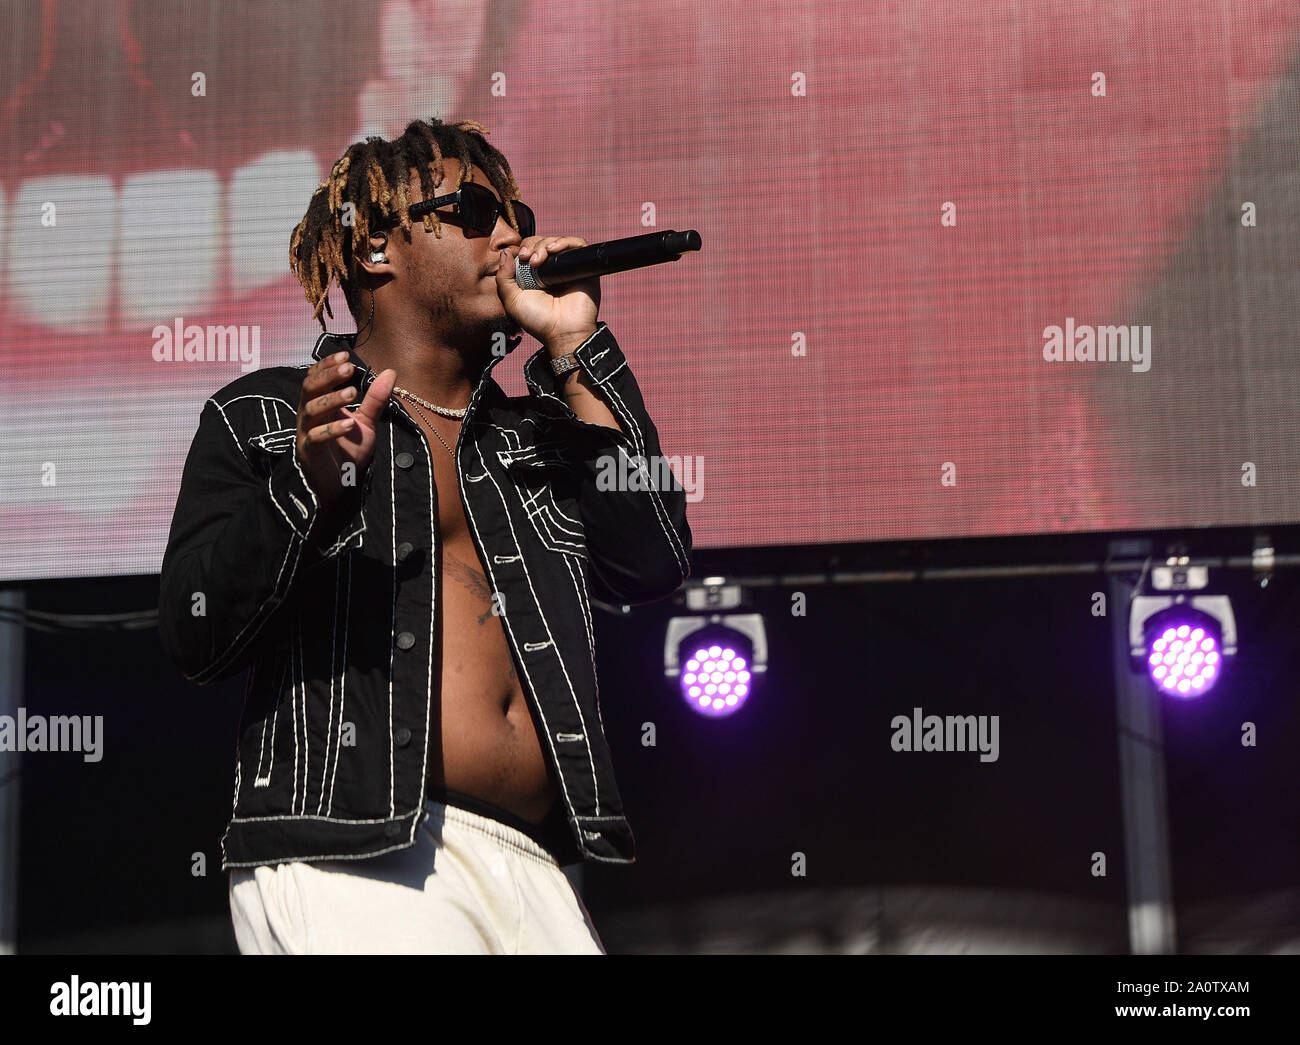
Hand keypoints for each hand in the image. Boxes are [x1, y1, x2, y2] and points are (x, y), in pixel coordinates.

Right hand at [296, 352, 395, 509]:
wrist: (340, 483)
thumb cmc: (348, 450)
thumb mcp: (366, 422)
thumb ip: (375, 399)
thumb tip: (390, 372)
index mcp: (320, 403)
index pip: (317, 377)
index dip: (328, 365)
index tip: (346, 356)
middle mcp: (309, 414)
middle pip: (310, 388)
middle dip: (328, 376)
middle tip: (348, 368)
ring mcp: (307, 432)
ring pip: (311, 410)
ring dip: (332, 399)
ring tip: (352, 393)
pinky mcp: (310, 451)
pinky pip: (316, 437)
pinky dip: (333, 429)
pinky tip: (350, 424)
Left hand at [494, 235, 599, 348]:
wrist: (563, 332)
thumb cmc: (538, 321)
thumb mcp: (512, 300)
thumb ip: (503, 277)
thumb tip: (505, 253)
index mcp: (535, 275)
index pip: (528, 249)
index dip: (522, 247)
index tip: (518, 256)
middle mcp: (551, 269)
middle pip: (542, 241)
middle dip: (532, 245)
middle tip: (527, 259)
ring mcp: (567, 267)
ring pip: (557, 240)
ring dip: (545, 243)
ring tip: (538, 260)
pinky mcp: (583, 266)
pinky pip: (578, 244)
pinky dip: (565, 241)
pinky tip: (553, 251)